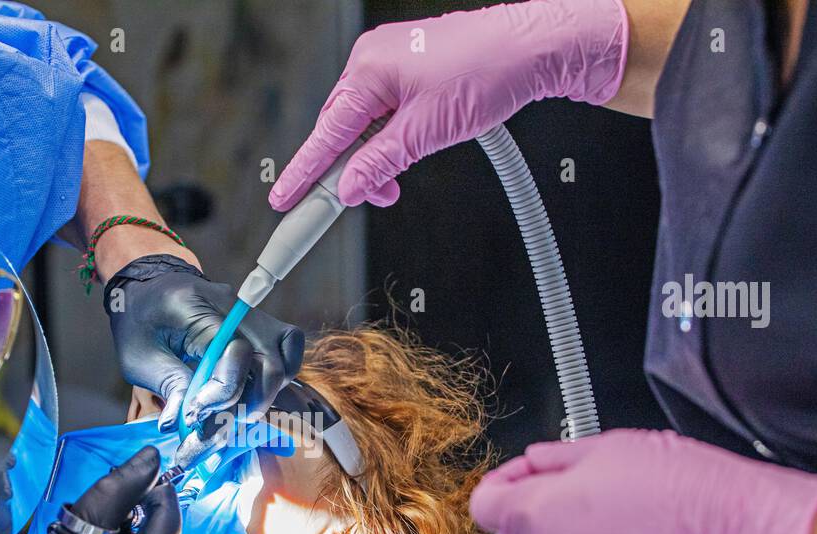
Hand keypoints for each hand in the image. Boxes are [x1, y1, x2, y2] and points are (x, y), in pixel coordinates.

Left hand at [104, 254, 303, 466]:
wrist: (147, 290)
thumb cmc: (139, 321)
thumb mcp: (139, 357)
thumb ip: (168, 385)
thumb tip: (178, 424)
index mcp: (199, 308)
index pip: (237, 351)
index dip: (224, 390)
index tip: (196, 414)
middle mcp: (235, 307)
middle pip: (271, 359)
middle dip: (252, 400)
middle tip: (221, 422)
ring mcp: (253, 316)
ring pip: (287, 358)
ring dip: (268, 393)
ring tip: (237, 410)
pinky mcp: (260, 327)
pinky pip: (286, 354)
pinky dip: (275, 380)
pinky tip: (250, 395)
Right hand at [269, 0, 627, 210]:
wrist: (534, 48)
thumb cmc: (489, 71)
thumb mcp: (427, 133)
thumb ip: (379, 164)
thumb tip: (348, 188)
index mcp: (368, 69)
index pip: (324, 133)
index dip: (303, 172)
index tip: (282, 199)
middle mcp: (373, 60)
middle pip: (340, 130)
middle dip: (348, 171)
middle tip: (353, 203)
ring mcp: (392, 62)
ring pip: (363, 126)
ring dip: (372, 161)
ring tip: (390, 186)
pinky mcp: (411, 70)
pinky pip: (383, 115)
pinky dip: (388, 143)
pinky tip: (401, 160)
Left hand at [469, 430, 816, 533]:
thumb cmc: (681, 487)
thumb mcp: (606, 447)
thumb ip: (555, 458)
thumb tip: (537, 462)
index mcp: (535, 515)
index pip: (484, 505)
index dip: (505, 484)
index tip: (525, 478)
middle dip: (536, 517)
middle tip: (578, 496)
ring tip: (617, 527)